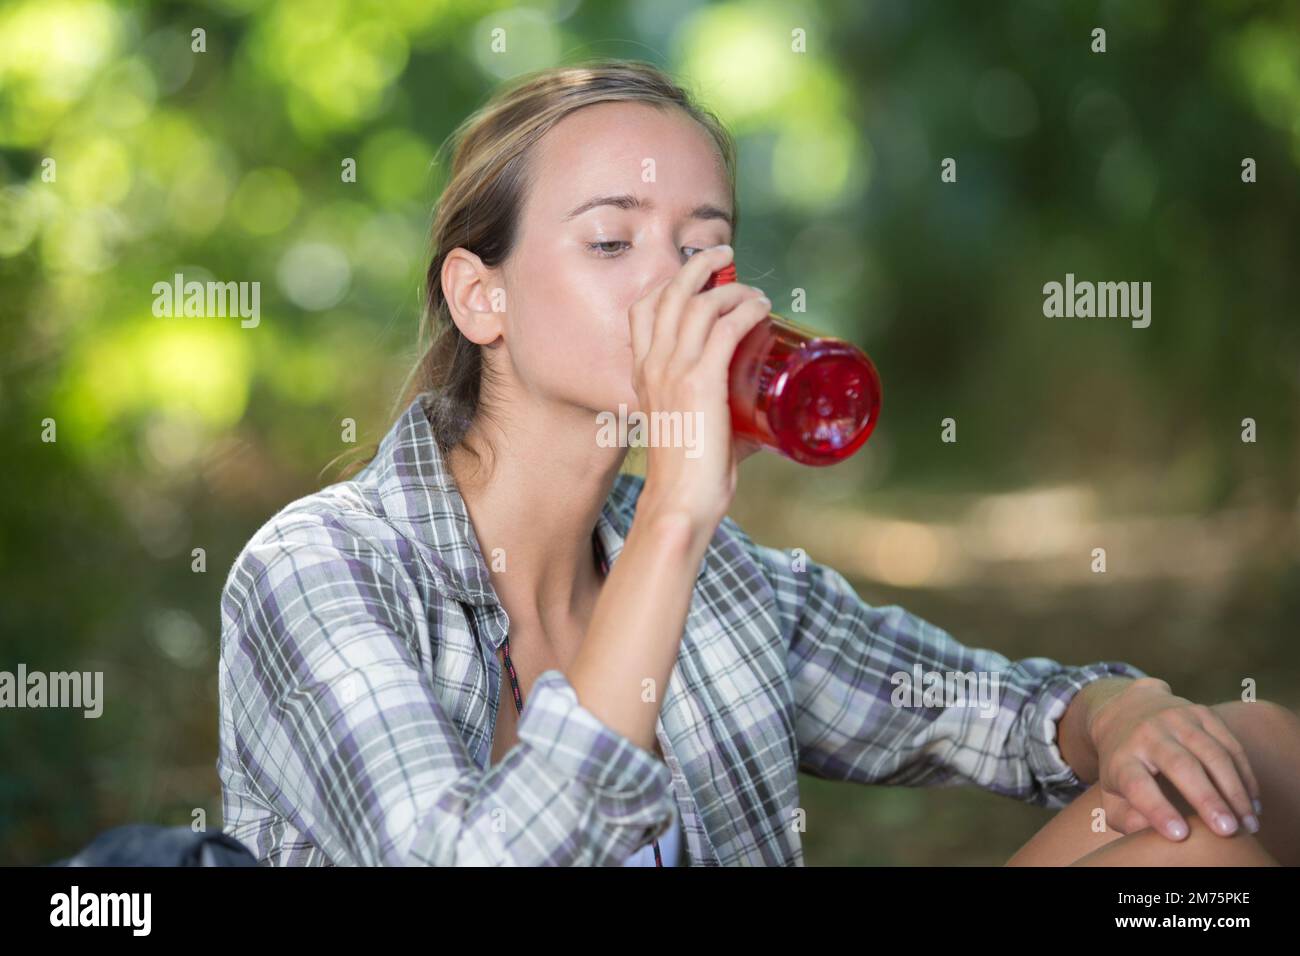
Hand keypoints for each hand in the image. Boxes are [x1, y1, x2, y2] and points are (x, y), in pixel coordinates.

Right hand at [627, 244, 768, 539]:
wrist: (680, 502)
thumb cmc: (690, 478)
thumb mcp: (693, 432)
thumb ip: (724, 418)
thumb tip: (764, 419)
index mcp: (642, 375)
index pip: (642, 311)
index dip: (670, 284)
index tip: (697, 278)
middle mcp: (653, 365)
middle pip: (670, 293)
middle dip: (699, 266)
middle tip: (725, 256)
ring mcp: (674, 371)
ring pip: (699, 304)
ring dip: (730, 286)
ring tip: (752, 287)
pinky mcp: (701, 382)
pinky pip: (724, 328)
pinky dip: (745, 309)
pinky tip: (761, 307)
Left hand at [1087, 677, 1262, 840]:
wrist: (1127, 709)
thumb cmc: (1122, 765)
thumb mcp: (1109, 792)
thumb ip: (1126, 818)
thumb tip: (1156, 836)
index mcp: (1122, 758)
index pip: (1137, 785)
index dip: (1158, 809)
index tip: (1180, 834)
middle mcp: (1147, 733)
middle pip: (1180, 765)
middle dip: (1207, 799)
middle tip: (1228, 831)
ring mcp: (1176, 719)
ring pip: (1213, 755)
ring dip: (1235, 791)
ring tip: (1249, 824)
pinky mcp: (1202, 714)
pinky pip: (1231, 745)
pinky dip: (1245, 775)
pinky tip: (1252, 803)